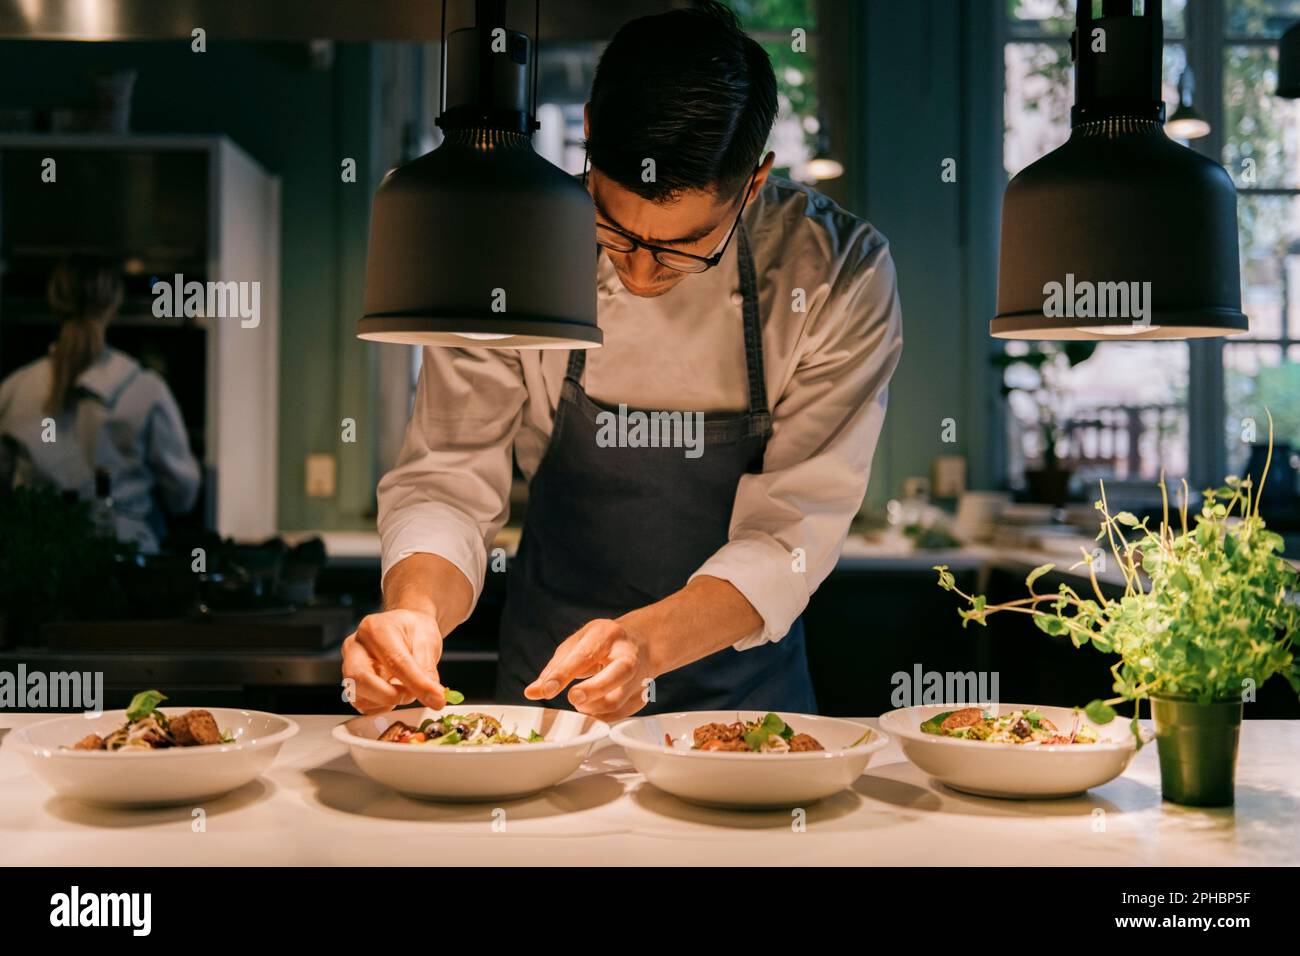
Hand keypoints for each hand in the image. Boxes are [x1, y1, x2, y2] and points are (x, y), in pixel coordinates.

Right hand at [342, 609, 447, 713]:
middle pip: (359, 680)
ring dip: (387, 702)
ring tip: (405, 690)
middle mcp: (355, 647)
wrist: (404, 628)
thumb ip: (428, 672)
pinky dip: (381, 706)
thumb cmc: (413, 631)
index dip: (417, 683)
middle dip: (390, 695)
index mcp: (376, 629)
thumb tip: (435, 699)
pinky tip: (394, 693)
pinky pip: (362, 704)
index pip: (395, 661)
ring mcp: (349, 665)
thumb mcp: (428, 642)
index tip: (436, 697)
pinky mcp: (351, 683)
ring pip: (358, 697)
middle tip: (412, 694)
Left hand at [525, 618, 654, 719]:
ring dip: (592, 708)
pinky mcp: (643, 694)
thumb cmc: (603, 643)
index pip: (585, 655)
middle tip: (572, 698)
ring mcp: (640, 675)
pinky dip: (602, 717)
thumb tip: (533, 692)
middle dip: (592, 690)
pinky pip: (621, 714)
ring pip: (618, 700)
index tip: (546, 690)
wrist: (641, 643)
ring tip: (580, 702)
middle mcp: (628, 654)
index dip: (564, 674)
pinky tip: (593, 708)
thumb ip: (556, 667)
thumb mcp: (577, 644)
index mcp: (607, 634)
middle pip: (617, 674)